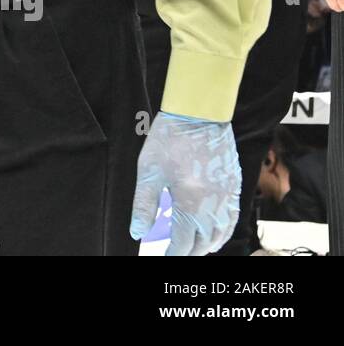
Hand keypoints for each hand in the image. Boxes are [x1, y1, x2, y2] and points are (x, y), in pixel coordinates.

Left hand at [130, 111, 240, 254]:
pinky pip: (232, 220)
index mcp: (190, 204)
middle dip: (189, 251)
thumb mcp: (149, 172)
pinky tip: (214, 230)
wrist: (198, 115)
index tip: (164, 257)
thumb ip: (144, 205)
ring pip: (221, 235)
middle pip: (204, 243)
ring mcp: (227, 197)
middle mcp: (213, 206)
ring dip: (207, 245)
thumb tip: (138, 232)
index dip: (173, 253)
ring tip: (193, 246)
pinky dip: (223, 231)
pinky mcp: (235, 187)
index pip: (183, 242)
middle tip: (176, 253)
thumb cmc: (170, 139)